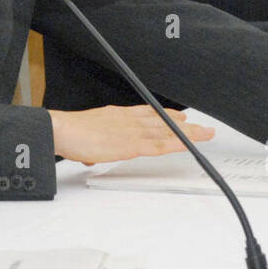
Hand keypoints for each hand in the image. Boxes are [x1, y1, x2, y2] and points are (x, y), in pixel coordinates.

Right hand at [51, 105, 213, 165]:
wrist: (62, 129)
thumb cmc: (69, 133)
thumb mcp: (85, 138)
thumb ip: (94, 145)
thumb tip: (93, 154)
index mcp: (117, 115)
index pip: (147, 113)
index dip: (165, 115)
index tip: (178, 116)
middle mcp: (128, 120)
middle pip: (162, 121)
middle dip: (183, 123)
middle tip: (200, 126)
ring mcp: (132, 131)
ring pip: (167, 131)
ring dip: (188, 133)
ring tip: (205, 134)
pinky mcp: (131, 145)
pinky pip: (161, 144)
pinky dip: (177, 143)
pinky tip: (189, 145)